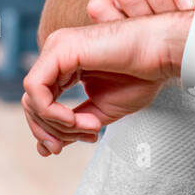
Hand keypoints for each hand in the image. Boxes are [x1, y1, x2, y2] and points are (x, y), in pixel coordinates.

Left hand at [22, 11, 192, 156]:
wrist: (162, 54)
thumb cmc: (141, 76)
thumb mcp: (100, 109)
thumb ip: (73, 124)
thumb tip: (46, 147)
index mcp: (67, 64)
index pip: (42, 100)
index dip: (53, 128)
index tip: (83, 140)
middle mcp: (58, 53)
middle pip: (33, 101)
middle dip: (50, 130)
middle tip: (78, 141)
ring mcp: (57, 48)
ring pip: (33, 98)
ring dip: (57, 124)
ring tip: (89, 127)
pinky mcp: (60, 49)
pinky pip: (37, 89)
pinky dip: (52, 113)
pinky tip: (77, 120)